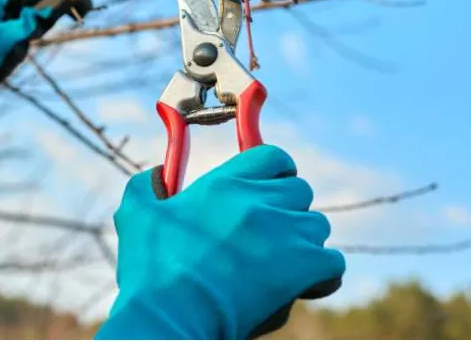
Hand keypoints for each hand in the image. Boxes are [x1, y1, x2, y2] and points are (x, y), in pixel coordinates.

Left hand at [0, 0, 90, 141]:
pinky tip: (52, 24)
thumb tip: (60, 0)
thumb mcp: (10, 38)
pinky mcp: (0, 40)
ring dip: (53, 10)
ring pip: (31, 12)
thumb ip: (35, 19)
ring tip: (77, 13)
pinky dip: (41, 24)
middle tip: (85, 7)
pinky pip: (25, 26)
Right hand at [96, 145, 344, 339]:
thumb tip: (158, 172)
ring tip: (284, 262)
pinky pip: (333, 263)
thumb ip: (147, 183)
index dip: (275, 171)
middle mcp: (259, 200)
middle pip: (300, 190)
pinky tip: (305, 285)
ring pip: (317, 226)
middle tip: (272, 232)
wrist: (169, 315)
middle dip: (290, 209)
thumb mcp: (137, 214)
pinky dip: (323, 275)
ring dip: (305, 243)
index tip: (268, 188)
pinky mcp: (301, 268)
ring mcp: (284, 233)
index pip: (273, 156)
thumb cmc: (152, 270)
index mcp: (224, 183)